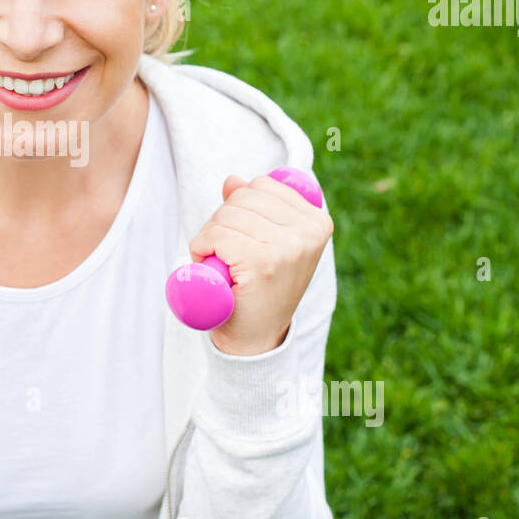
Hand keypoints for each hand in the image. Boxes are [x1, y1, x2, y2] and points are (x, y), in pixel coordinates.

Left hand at [187, 173, 333, 355]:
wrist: (256, 339)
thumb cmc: (259, 289)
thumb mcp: (264, 243)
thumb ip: (252, 208)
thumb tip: (232, 179)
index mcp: (316, 221)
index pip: (260, 186)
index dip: (239, 208)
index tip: (246, 239)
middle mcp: (309, 231)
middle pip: (241, 197)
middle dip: (222, 222)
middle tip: (230, 256)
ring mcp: (288, 246)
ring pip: (225, 216)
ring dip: (210, 238)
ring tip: (225, 265)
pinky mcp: (263, 262)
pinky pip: (216, 236)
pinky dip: (202, 249)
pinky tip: (215, 271)